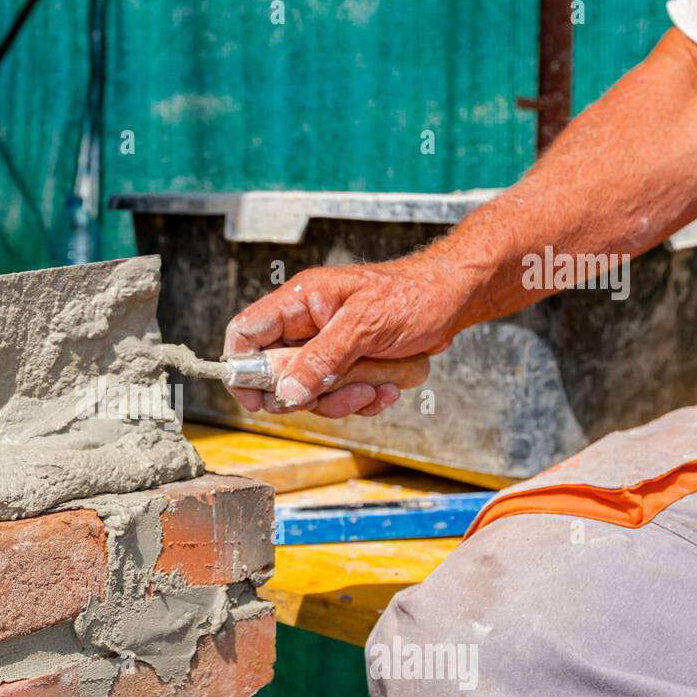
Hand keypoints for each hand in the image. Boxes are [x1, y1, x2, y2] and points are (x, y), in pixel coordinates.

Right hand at [223, 256, 466, 417]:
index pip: (245, 332)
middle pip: (275, 373)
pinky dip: (361, 400)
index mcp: (299, 301)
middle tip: (333, 394)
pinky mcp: (347, 364)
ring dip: (340, 400)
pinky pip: (338, 395)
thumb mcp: (366, 325)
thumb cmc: (414, 295)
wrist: (455, 300)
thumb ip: (323, 358)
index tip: (257, 399)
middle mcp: (306, 324)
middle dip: (304, 393)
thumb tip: (286, 391)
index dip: (241, 368)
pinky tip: (387, 388)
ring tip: (374, 389)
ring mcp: (326, 347)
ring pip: (309, 391)